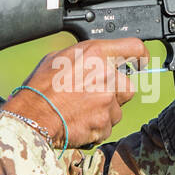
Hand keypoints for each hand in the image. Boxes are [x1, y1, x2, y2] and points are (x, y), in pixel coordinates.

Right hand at [4, 38, 148, 147]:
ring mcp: (107, 101)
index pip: (133, 47)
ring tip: (79, 110)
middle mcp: (106, 76)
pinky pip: (107, 126)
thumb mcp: (58, 57)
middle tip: (92, 96)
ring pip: (117, 108)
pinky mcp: (105, 123)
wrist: (32, 116)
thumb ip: (84, 56)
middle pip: (127, 85)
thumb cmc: (39, 87)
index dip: (140, 55)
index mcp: (95, 54)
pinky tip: (78, 121)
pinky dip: (96, 126)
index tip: (141, 62)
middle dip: (114, 92)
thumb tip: (94, 57)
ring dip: (104, 111)